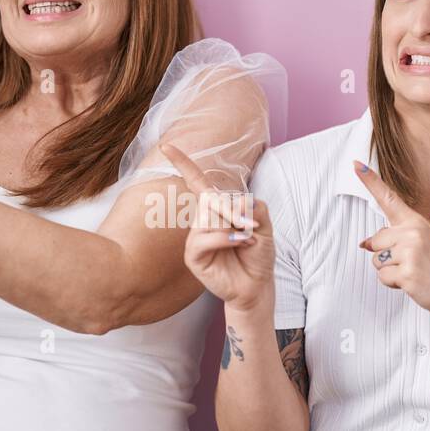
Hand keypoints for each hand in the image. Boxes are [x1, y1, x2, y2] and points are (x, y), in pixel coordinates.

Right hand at [160, 142, 272, 312]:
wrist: (257, 284)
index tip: (166, 145)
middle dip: (237, 212)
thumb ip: (252, 207)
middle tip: (253, 229)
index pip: (197, 181)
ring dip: (236, 228)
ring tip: (247, 242)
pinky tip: (239, 245)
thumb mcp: (263, 223)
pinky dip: (227, 239)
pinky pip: (206, 237)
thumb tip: (231, 210)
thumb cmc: (257, 253)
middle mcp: (202, 220)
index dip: (182, 163)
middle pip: (212, 199)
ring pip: (211, 217)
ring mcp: (195, 237)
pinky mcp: (193, 255)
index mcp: (215, 208)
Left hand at [353, 160, 429, 319]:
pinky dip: (393, 284)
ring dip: (389, 272)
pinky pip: (383, 277)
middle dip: (386, 257)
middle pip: (374, 241)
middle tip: (412, 263)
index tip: (356, 164)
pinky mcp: (408, 272)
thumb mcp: (418, 246)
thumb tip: (364, 243)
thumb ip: (393, 240)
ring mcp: (411, 251)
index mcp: (415, 222)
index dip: (370, 180)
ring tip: (413, 272)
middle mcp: (412, 232)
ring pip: (376, 261)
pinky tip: (411, 282)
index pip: (388, 198)